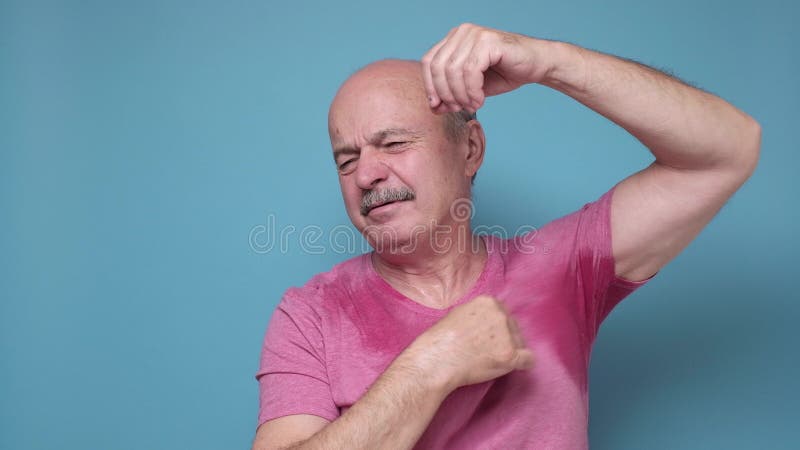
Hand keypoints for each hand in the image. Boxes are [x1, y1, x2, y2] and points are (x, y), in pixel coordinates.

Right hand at [408, 295, 533, 392]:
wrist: (435, 361)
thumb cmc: (439, 341)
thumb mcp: (458, 314)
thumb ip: (477, 314)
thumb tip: (488, 320)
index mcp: (488, 302)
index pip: (503, 313)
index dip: (498, 327)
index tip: (490, 338)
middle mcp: (500, 315)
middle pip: (514, 327)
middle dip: (506, 339)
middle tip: (489, 352)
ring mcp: (506, 335)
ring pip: (521, 344)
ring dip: (510, 352)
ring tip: (489, 361)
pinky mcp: (509, 355)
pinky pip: (528, 360)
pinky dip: (523, 364)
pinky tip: (515, 367)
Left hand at [421, 23, 552, 113]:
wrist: (536, 65)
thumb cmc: (504, 74)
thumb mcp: (470, 88)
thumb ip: (451, 94)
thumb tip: (434, 108)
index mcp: (453, 39)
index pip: (428, 62)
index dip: (430, 86)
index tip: (438, 106)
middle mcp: (461, 32)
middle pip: (438, 67)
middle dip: (446, 93)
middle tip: (459, 108)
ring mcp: (474, 34)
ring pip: (453, 71)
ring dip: (461, 95)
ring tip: (473, 105)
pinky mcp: (488, 41)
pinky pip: (470, 71)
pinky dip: (472, 90)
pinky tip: (480, 100)